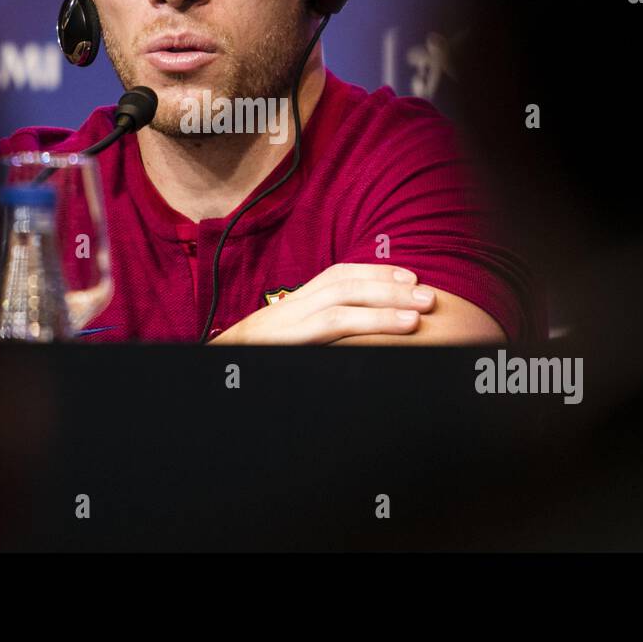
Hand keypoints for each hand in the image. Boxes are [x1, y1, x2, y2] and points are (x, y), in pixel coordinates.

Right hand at [207, 263, 435, 344]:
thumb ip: (314, 336)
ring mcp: (284, 323)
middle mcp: (289, 308)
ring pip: (341, 301)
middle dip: (390, 284)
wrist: (212, 370)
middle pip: (344, 282)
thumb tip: (354, 340)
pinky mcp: (285, 341)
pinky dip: (368, 323)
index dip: (375, 272)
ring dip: (386, 303)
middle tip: (430, 294)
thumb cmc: (251, 360)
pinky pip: (332, 327)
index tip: (409, 275)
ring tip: (420, 312)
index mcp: (292, 306)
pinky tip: (397, 329)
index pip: (337, 276)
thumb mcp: (285, 344)